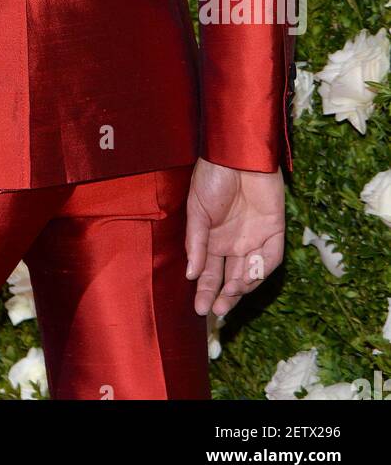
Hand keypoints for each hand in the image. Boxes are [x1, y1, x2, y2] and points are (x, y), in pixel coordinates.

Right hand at [185, 158, 285, 317]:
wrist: (237, 155)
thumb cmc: (212, 178)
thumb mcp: (197, 210)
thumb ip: (196, 243)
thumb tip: (191, 275)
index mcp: (212, 240)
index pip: (209, 272)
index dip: (205, 290)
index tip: (200, 309)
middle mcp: (234, 243)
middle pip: (231, 278)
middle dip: (225, 296)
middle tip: (218, 310)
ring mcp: (255, 238)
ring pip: (252, 273)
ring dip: (242, 286)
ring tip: (231, 292)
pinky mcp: (274, 231)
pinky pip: (271, 257)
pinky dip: (261, 270)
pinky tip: (249, 275)